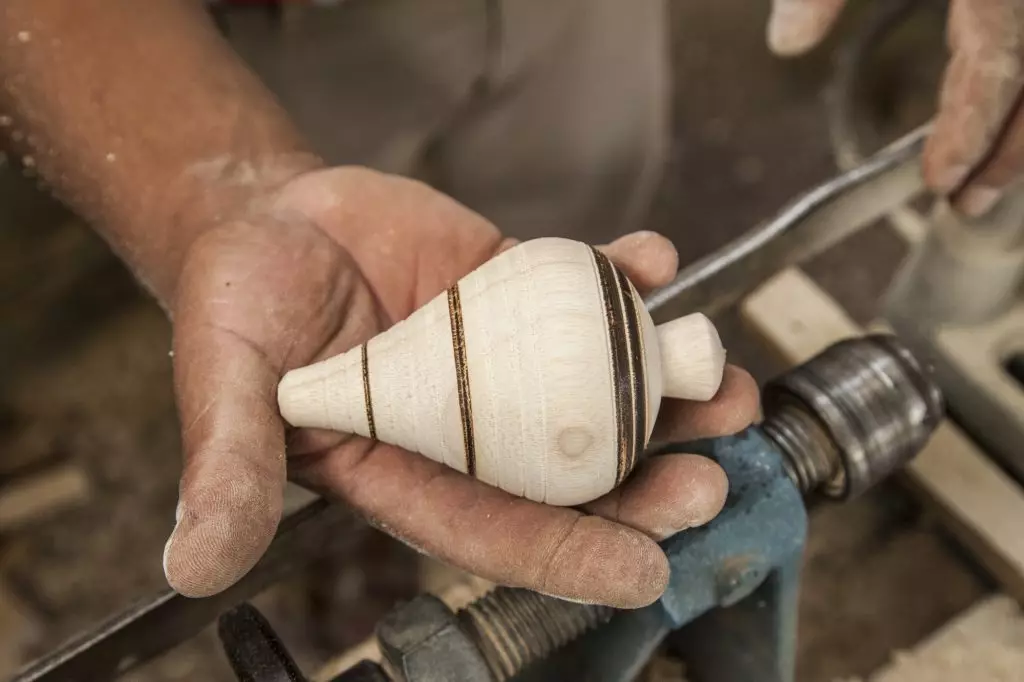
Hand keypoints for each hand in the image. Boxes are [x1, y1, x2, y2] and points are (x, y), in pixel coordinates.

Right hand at [164, 166, 759, 607]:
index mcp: (407, 464)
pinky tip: (656, 262)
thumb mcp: (227, 384)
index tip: (645, 571)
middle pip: (572, 464)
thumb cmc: (239, 304)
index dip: (568, 552)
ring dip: (665, 384)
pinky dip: (624, 275)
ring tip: (727, 383)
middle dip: (646, 479)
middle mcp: (470, 419)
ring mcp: (503, 351)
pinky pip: (581, 284)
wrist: (267, 217)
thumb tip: (194, 567)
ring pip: (599, 379)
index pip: (495, 525)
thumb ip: (229, 464)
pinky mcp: (514, 284)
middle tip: (710, 477)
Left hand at [767, 0, 1023, 216]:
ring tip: (976, 182)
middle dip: (1005, 150)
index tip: (942, 179)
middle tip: (967, 203)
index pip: (996, 61)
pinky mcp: (1018, 5)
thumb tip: (786, 44)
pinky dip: (1011, 97)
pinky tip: (985, 126)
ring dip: (1012, 131)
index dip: (972, 125)